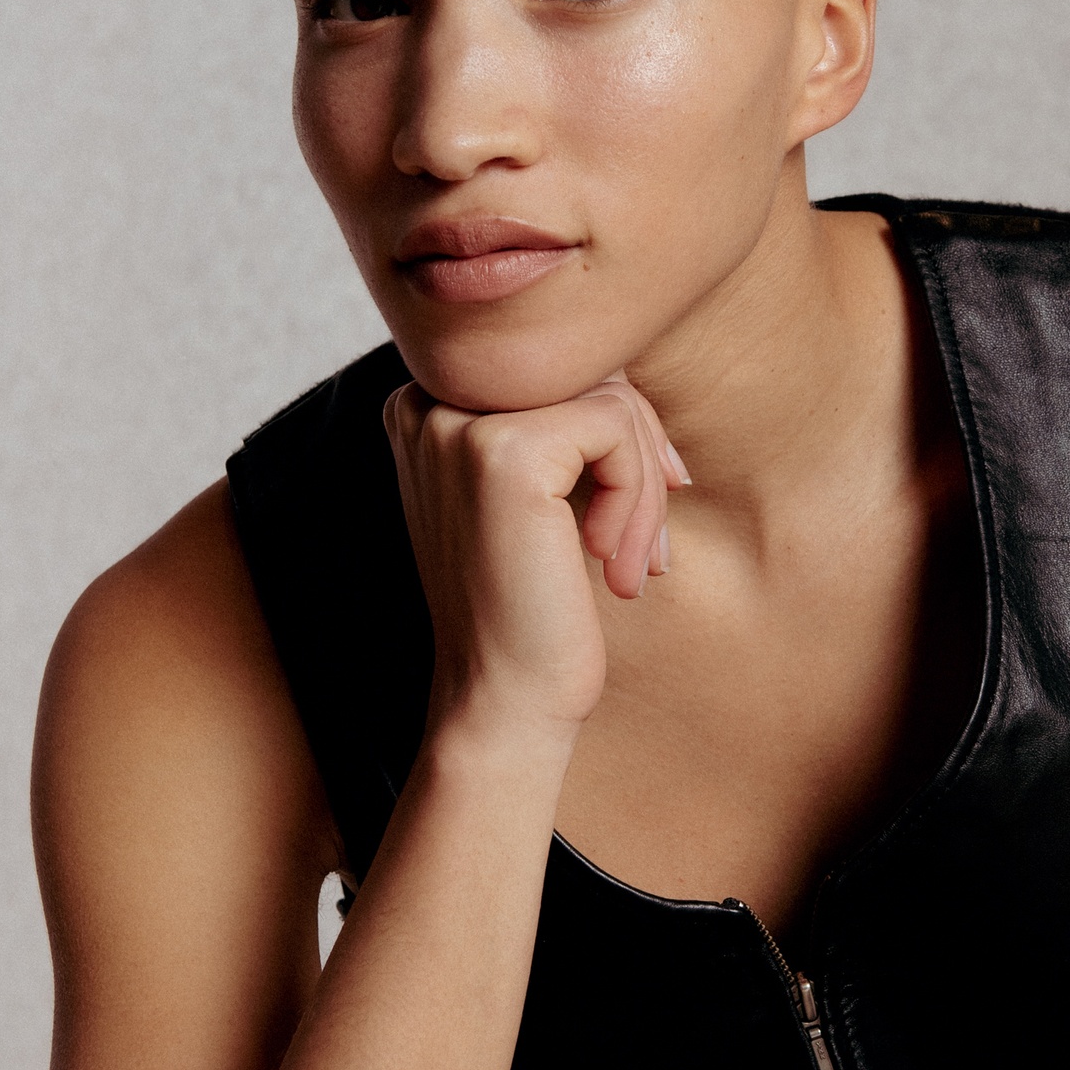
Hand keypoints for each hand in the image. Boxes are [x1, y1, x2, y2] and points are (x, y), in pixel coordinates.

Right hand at [384, 374, 688, 743]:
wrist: (501, 702)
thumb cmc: (528, 610)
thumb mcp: (540, 499)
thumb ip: (560, 426)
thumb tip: (633, 375)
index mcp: (424, 407)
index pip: (555, 367)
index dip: (616, 430)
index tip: (644, 503)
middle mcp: (426, 402)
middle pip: (585, 372)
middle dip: (639, 459)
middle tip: (645, 550)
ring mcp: (459, 423)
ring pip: (610, 400)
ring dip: (645, 491)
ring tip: (631, 567)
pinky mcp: (505, 451)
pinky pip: (616, 427)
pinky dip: (639, 500)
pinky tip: (614, 568)